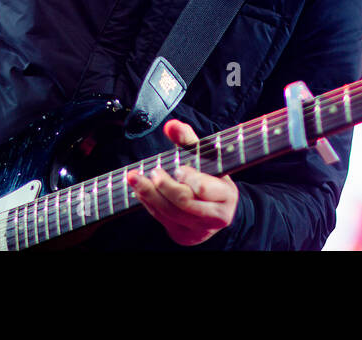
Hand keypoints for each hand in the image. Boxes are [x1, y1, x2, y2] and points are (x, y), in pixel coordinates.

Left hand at [126, 119, 238, 245]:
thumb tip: (171, 125)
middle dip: (164, 186)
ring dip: (148, 194)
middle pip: (184, 201)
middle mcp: (215, 216)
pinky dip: (149, 203)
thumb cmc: (211, 176)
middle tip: (153, 171)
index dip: (188, 178)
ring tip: (135, 178)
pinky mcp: (184, 236)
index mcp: (226, 195)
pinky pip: (162, 219)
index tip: (178, 169)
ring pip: (170, 212)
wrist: (218, 208)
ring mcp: (199, 229)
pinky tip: (140, 190)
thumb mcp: (206, 156)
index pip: (203, 188)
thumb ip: (188, 139)